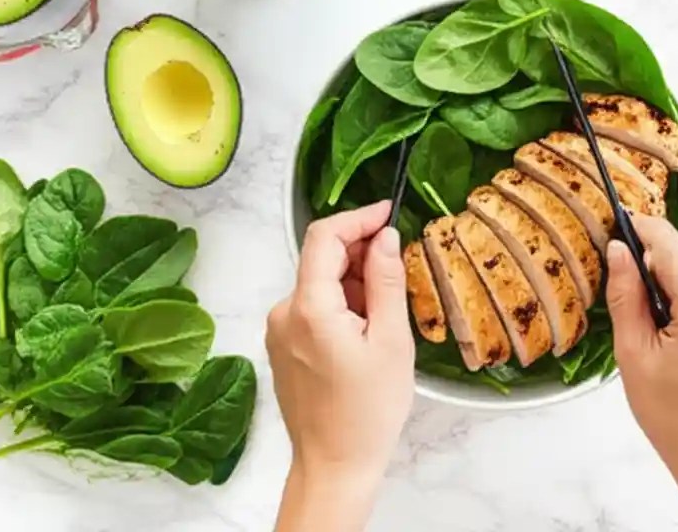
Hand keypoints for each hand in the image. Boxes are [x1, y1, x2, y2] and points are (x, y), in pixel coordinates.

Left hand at [266, 201, 414, 531]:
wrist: (334, 464)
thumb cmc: (367, 412)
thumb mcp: (391, 341)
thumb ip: (386, 281)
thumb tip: (385, 237)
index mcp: (309, 307)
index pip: (324, 236)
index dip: (358, 217)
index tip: (389, 213)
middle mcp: (284, 313)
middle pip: (321, 259)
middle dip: (361, 255)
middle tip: (399, 273)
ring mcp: (278, 331)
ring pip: (319, 284)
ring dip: (353, 284)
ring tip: (385, 320)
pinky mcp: (282, 346)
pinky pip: (312, 308)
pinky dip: (341, 305)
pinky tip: (366, 334)